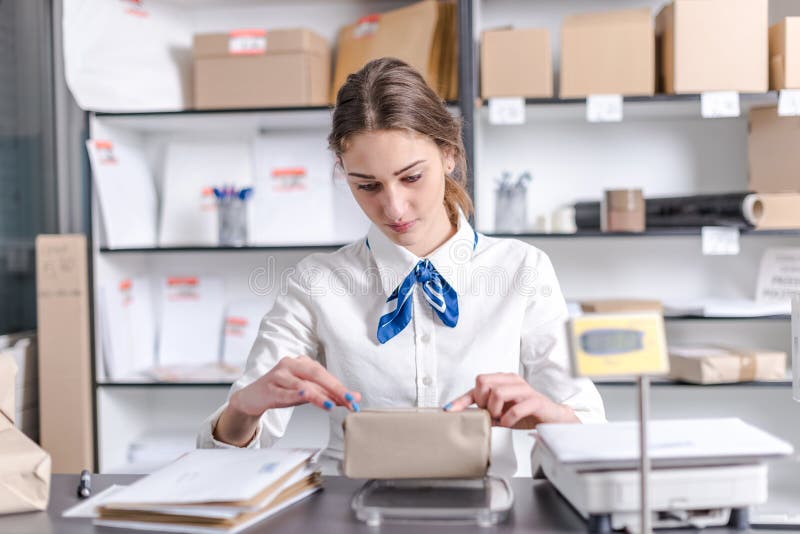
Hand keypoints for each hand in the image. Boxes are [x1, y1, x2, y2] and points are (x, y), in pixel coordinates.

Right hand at [230, 355, 361, 417]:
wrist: (253, 397)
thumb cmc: (282, 391)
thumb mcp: (308, 392)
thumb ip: (330, 393)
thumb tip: (356, 397)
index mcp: (302, 362)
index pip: (325, 374)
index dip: (340, 387)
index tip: (354, 400)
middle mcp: (290, 365)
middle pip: (316, 374)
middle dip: (334, 389)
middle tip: (348, 401)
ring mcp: (278, 376)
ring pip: (301, 384)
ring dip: (317, 395)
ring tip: (330, 404)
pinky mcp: (268, 389)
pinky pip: (284, 392)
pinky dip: (295, 394)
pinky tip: (304, 396)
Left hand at [444, 373, 577, 428]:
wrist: (553, 420)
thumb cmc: (527, 414)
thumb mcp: (502, 412)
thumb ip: (486, 410)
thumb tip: (465, 416)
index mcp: (503, 380)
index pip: (478, 383)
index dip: (462, 398)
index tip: (450, 410)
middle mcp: (512, 381)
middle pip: (484, 382)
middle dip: (482, 402)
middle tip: (490, 414)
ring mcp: (524, 389)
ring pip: (497, 392)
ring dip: (494, 411)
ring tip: (500, 419)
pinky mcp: (535, 401)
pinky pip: (514, 408)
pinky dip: (507, 419)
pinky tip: (509, 423)